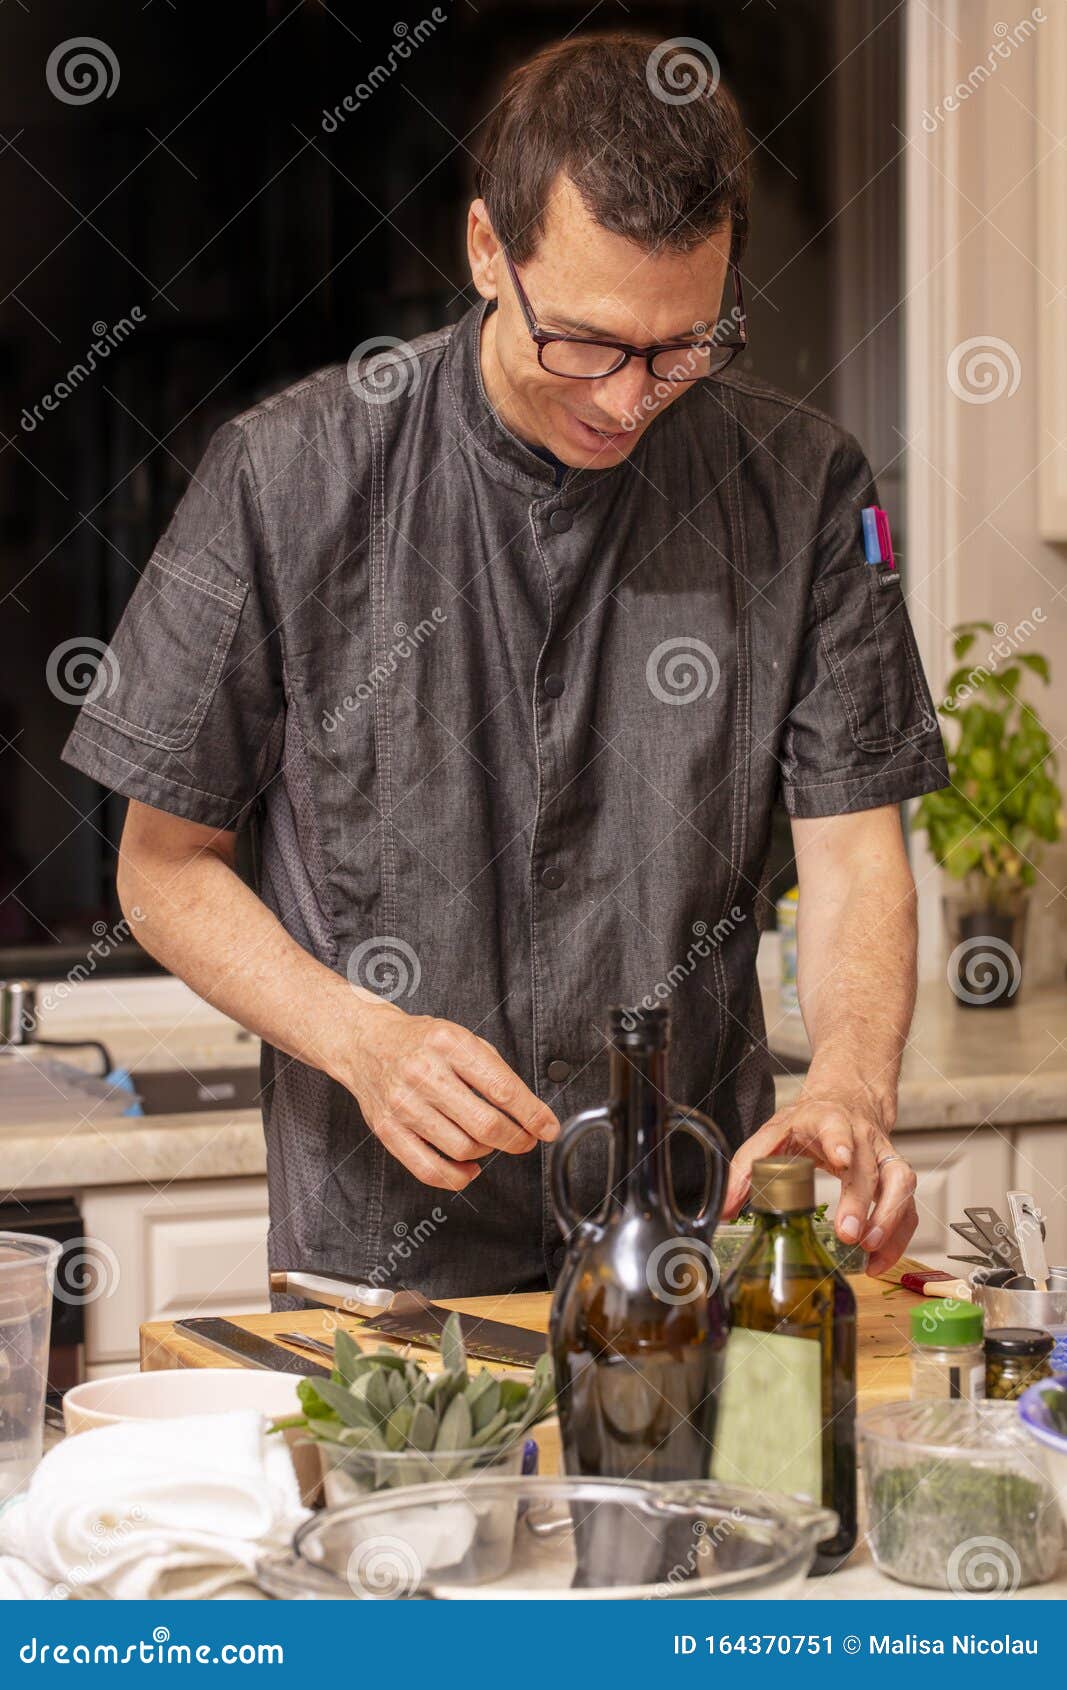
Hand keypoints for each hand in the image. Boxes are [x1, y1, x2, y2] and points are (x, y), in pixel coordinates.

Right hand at [339, 994, 559, 1190]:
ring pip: (462, 1149)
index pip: (502, 1089)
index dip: (532, 1115)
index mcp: (448, 1044)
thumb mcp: (463, 1037)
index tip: (548, 1128)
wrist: (367, 1044)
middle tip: (525, 1140)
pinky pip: (428, 1169)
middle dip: (516, 1139)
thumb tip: (528, 1112)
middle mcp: (423, 1073)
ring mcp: (403, 1104)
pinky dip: (457, 1177)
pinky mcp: (387, 1130)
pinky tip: (469, 1169)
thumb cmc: (421, 1042)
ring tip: (488, 1142)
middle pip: (485, 1125)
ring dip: (487, 1153)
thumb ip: (495, 1071)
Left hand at [722, 1086, 917, 1274]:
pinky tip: (878, 1261)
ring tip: (869, 1250)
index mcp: (830, 1120)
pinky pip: (907, 1208)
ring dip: (889, 1220)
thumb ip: (747, 1166)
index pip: (838, 1127)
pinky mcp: (896, 1178)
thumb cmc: (808, 1123)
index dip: (841, 1141)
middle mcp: (864, 1137)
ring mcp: (884, 1156)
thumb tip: (727, 1208)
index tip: (840, 1159)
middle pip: (871, 1166)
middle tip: (849, 1234)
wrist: (846, 1102)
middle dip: (862, 1201)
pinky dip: (898, 1237)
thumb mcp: (773, 1133)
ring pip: (900, 1184)